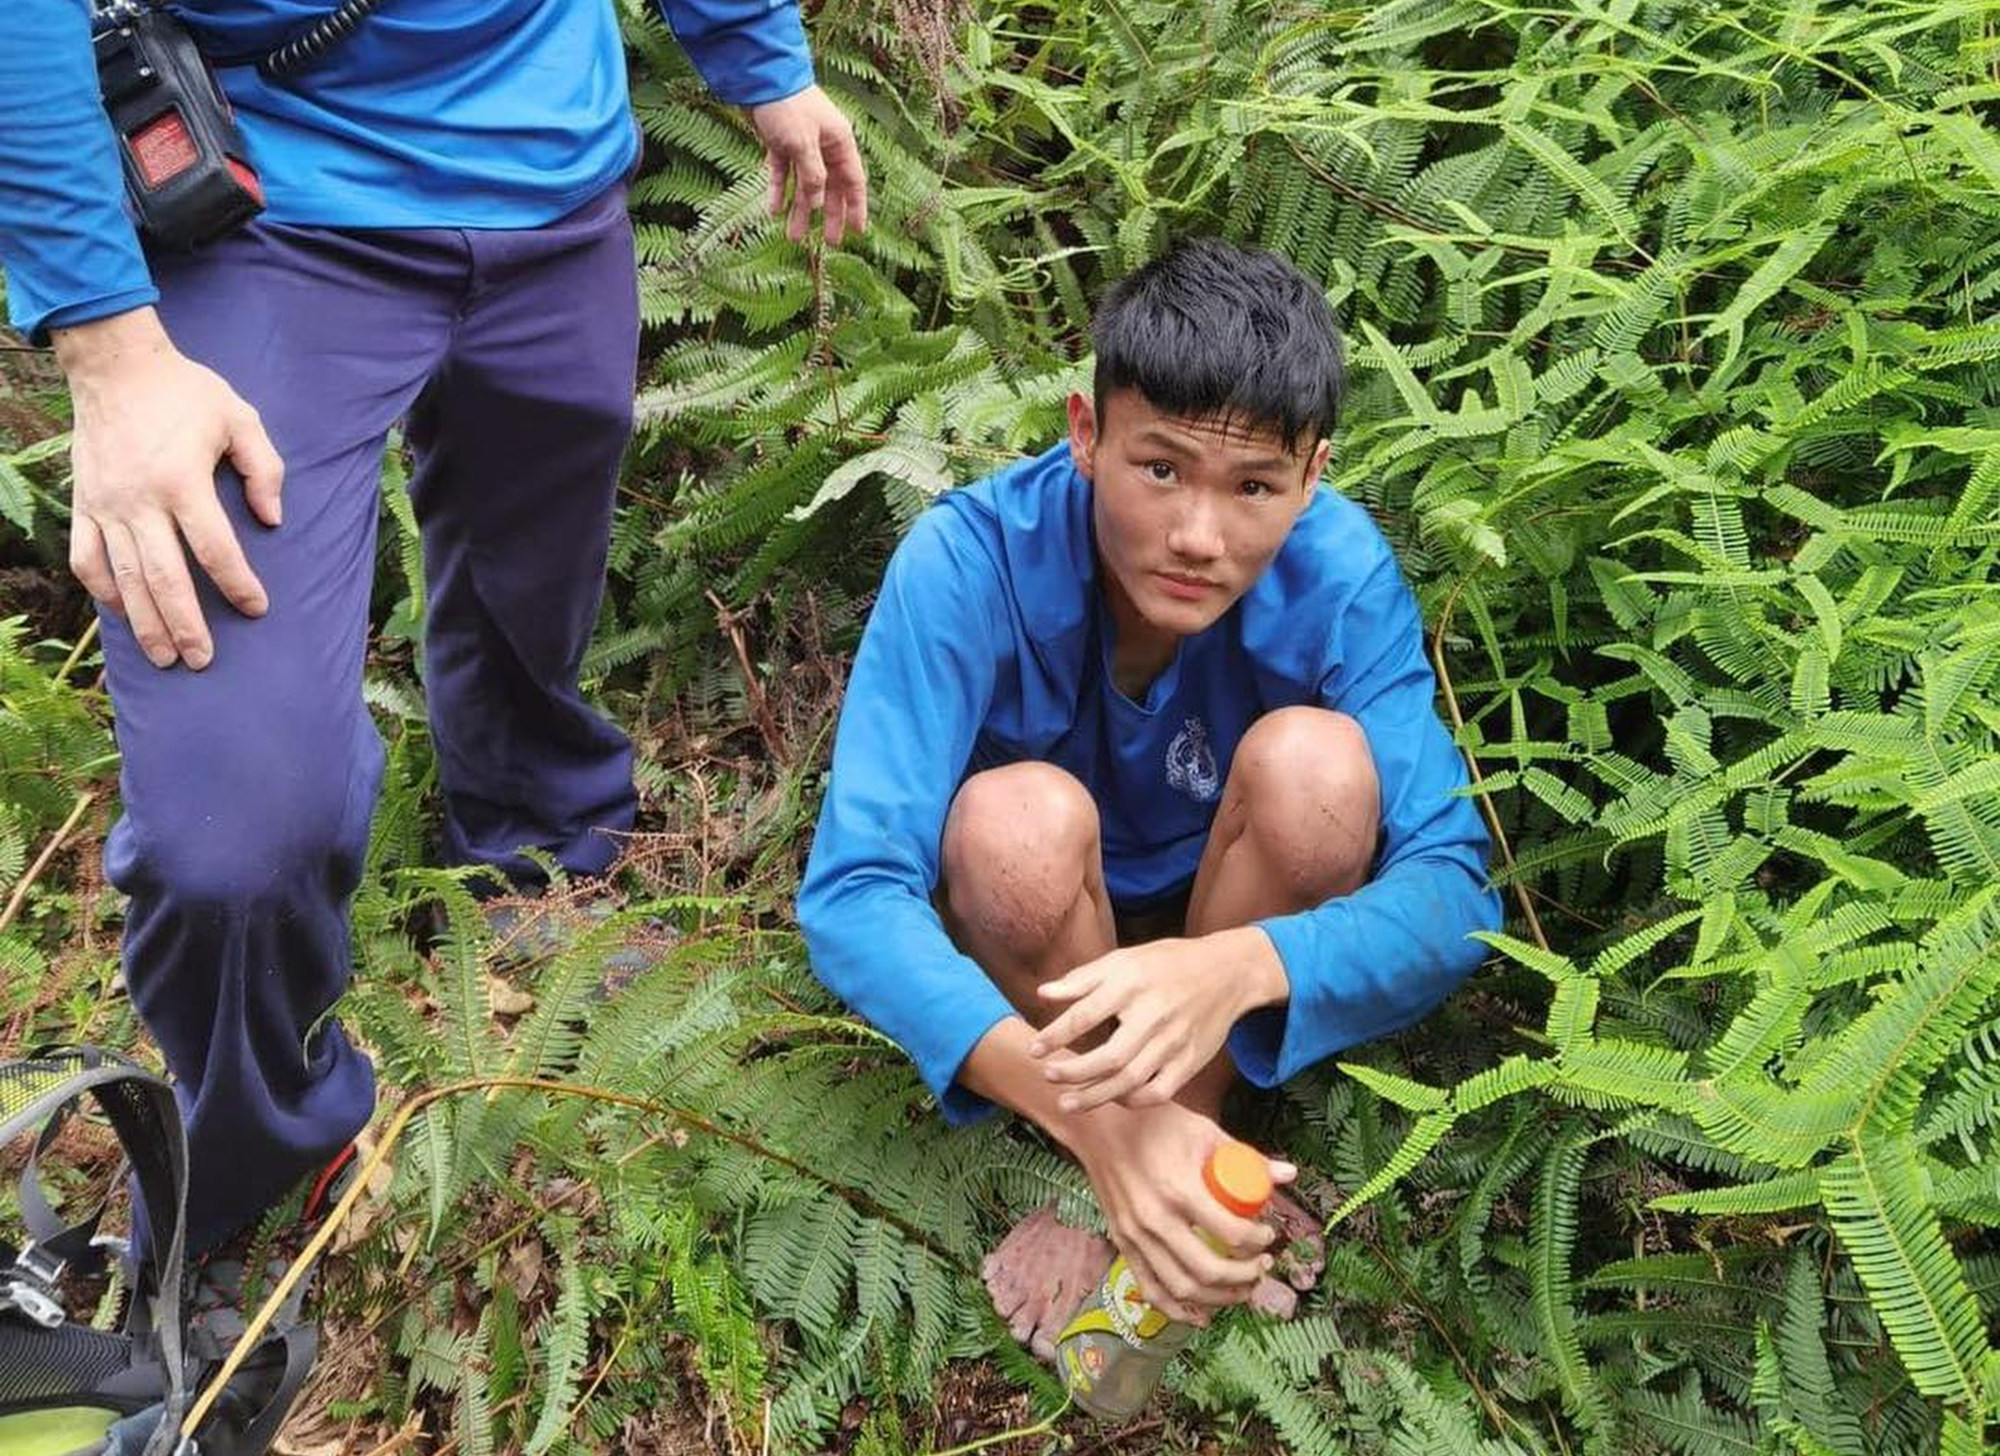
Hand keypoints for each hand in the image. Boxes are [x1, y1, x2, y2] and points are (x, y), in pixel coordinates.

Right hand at [55, 308, 281, 669]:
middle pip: (165, 578)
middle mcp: (139, 501)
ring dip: (144, 622)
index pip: (215, 549)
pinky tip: (122, 612)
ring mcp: (106, 506)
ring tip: (165, 657)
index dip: (238, 584)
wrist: (116, 366)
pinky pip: (87, 558)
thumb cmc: (186, 392)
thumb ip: (265, 470)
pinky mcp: (83, 503)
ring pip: (124, 578)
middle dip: (186, 625)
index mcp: (182, 481)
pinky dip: (102, 590)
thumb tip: (272, 520)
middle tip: (203, 661)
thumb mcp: (241, 418)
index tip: (257, 608)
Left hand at [748, 85, 867, 243]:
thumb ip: (813, 176)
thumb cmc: (787, 106)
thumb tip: (819, 203)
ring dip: (800, 210)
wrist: (759, 78)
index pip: (853, 182)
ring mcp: (801, 145)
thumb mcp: (803, 144)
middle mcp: (824, 146)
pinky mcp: (780, 143)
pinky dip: (778, 190)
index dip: (856, 208)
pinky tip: (772, 210)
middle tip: (827, 243)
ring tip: (793, 236)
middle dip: (828, 216)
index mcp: (839, 143)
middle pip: (830, 188)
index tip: (856, 232)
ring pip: (804, 184)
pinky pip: (781, 173)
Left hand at [1032, 927, 1287, 1112]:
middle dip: (1074, 1073)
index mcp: (1132, 984)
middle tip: (1049, 1076)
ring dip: (1095, 1096)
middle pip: (1109, 1057)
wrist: (1228, 972)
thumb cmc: (1167, 963)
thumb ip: (1082, 978)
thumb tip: (1042, 994)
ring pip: (1131, 1080)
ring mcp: (1175, 1042)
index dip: (1055, 1036)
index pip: (1084, 1015)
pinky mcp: (1191, 1061)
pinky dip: (1133, 1101)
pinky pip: (1158, 1092)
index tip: (1035, 1050)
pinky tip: (1113, 1099)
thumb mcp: (1124, 958)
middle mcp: (1154, 1015)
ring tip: (1068, 1102)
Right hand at [1070, 1102, 1290, 1323]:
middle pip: (1209, 1269)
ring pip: (1182, 1286)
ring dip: (1219, 1297)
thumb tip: (1290, 1175)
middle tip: (1263, 1267)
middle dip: (1245, 1276)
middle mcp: (1155, 1219)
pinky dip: (1177, 1310)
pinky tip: (1201, 1315)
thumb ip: (1246, 1156)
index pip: (1231, 1233)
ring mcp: (1135, 1235)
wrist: (1099, 1126)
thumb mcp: (1204, 1131)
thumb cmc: (1154, 1123)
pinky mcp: (1122, 1242)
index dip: (1258, 1240)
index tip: (1268, 1234)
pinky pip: (1151, 1288)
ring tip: (1242, 1289)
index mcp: (1179, 1189)